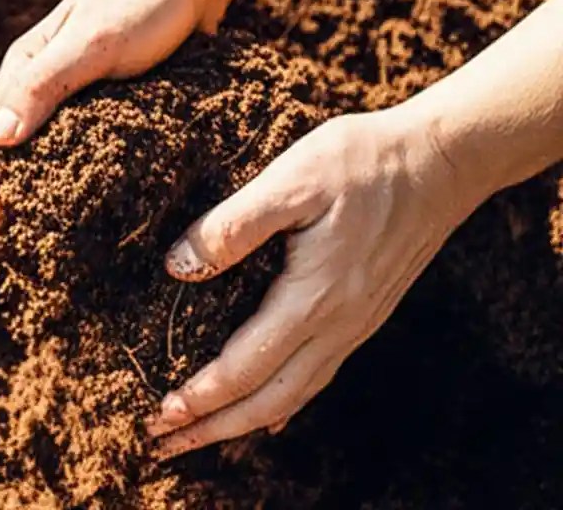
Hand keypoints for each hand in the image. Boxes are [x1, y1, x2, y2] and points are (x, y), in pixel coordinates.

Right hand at [0, 0, 204, 256]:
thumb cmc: (144, 7)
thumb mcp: (94, 47)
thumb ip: (44, 85)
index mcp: (22, 69)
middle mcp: (38, 83)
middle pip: (2, 153)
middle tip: (15, 257)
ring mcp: (69, 93)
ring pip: (36, 154)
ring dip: (32, 197)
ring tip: (45, 245)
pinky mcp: (103, 103)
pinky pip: (73, 148)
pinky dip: (68, 183)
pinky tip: (88, 212)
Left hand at [145, 109, 482, 458]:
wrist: (444, 160)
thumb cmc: (362, 161)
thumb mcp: (290, 180)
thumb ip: (232, 226)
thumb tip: (179, 267)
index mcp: (313, 297)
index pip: (245, 367)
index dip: (200, 397)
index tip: (159, 416)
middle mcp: (338, 324)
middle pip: (267, 399)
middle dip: (213, 427)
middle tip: (162, 444)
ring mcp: (356, 324)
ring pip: (293, 394)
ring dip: (242, 422)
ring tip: (200, 436)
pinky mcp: (365, 313)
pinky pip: (318, 375)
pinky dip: (283, 403)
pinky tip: (266, 414)